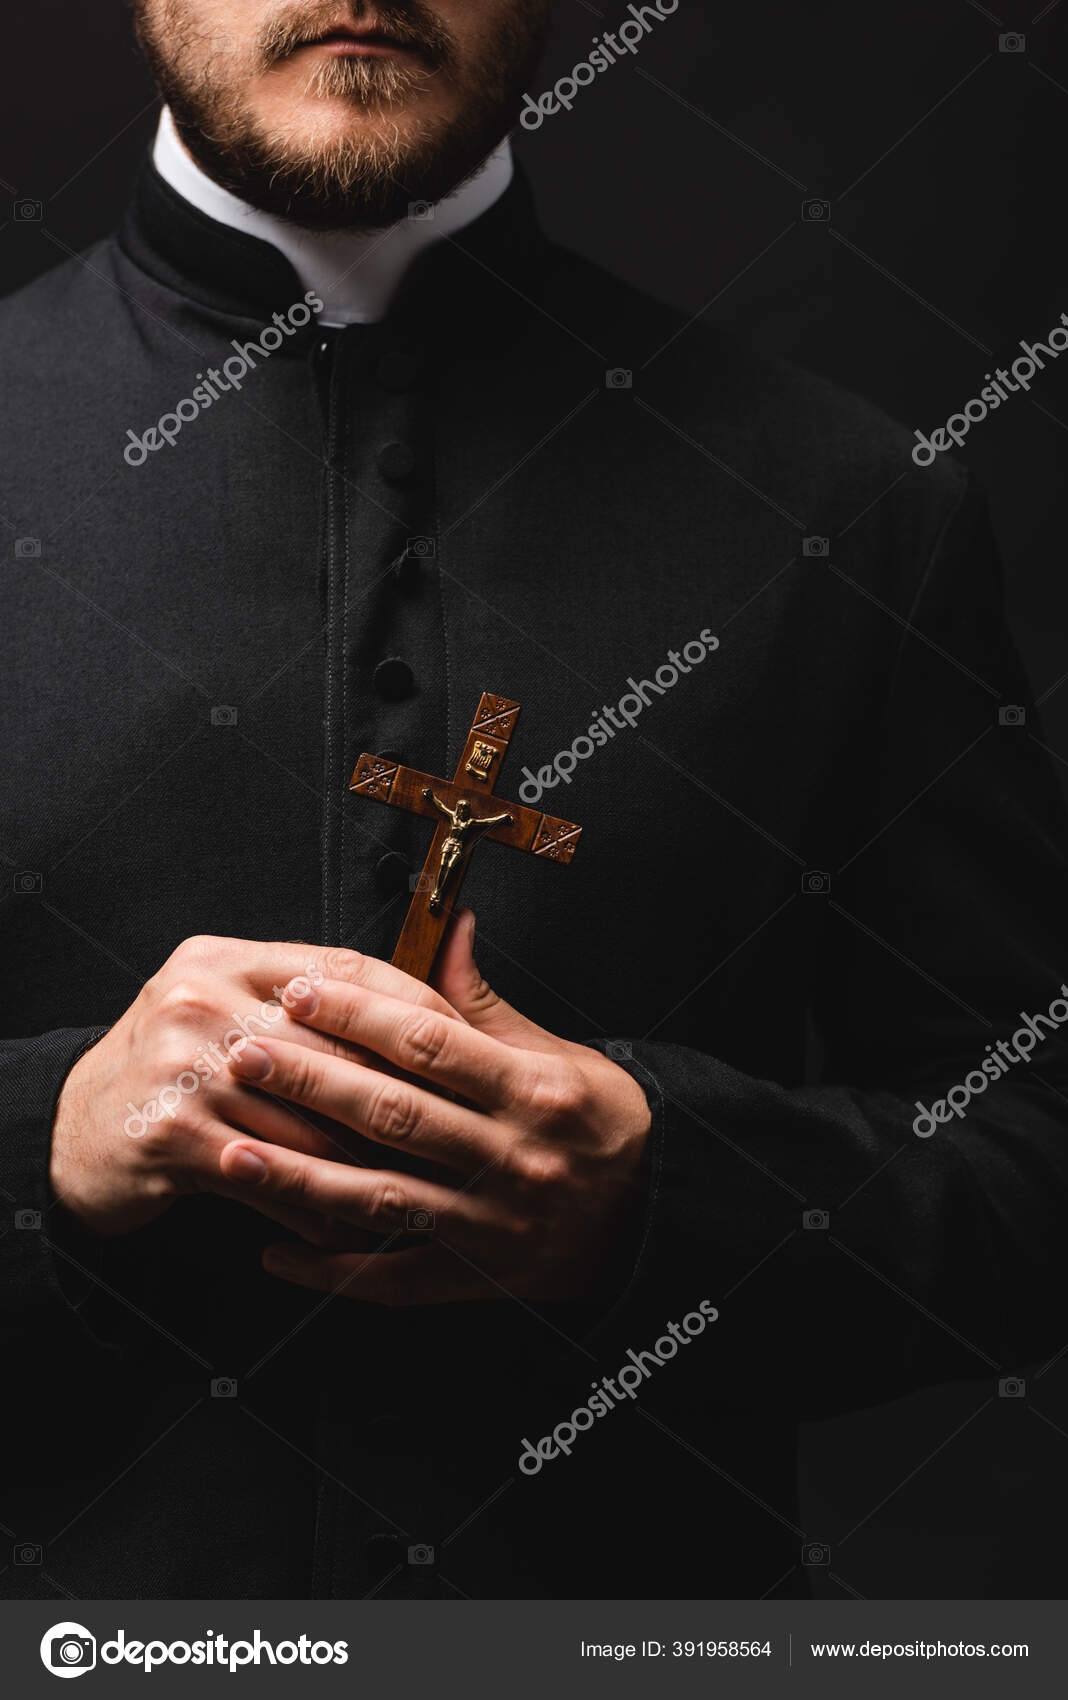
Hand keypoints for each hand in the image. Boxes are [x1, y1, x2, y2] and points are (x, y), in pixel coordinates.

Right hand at [49, 934, 460, 1237]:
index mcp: (230, 959)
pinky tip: (343, 1228)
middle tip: (460, 1136)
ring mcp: (182, 1065)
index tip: (470, 1049)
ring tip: (415, 1194)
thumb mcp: (231, 1011)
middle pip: (337, 1050)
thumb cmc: (176, 1073)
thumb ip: (313, 999)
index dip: (415, 1010)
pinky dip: (310, 1207)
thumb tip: (435, 996)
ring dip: (364, 1169)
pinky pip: (269, 1178)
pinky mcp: (168, 1133)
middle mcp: (202, 998)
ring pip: (309, 1122)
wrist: (71, 1134)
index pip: (347, 970)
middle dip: (402, 1102)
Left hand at [219, 911, 652, 1304]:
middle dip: (312, 1082)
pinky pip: (395, 1280)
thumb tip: (450, 926)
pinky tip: (272, 1254)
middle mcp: (514, 1155)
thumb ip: (486, 1002)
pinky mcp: (478, 1276)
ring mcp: (493, 1223)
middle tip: (241, 1053)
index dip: (358, 1013)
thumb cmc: (598, 1119)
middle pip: (396, 1114)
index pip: (431, 1043)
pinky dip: (332, 1271)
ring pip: (383, 1198)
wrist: (654, 1213)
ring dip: (302, 1177)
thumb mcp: (556, 1052)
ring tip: (233, 1151)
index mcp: (533, 1089)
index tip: (297, 988)